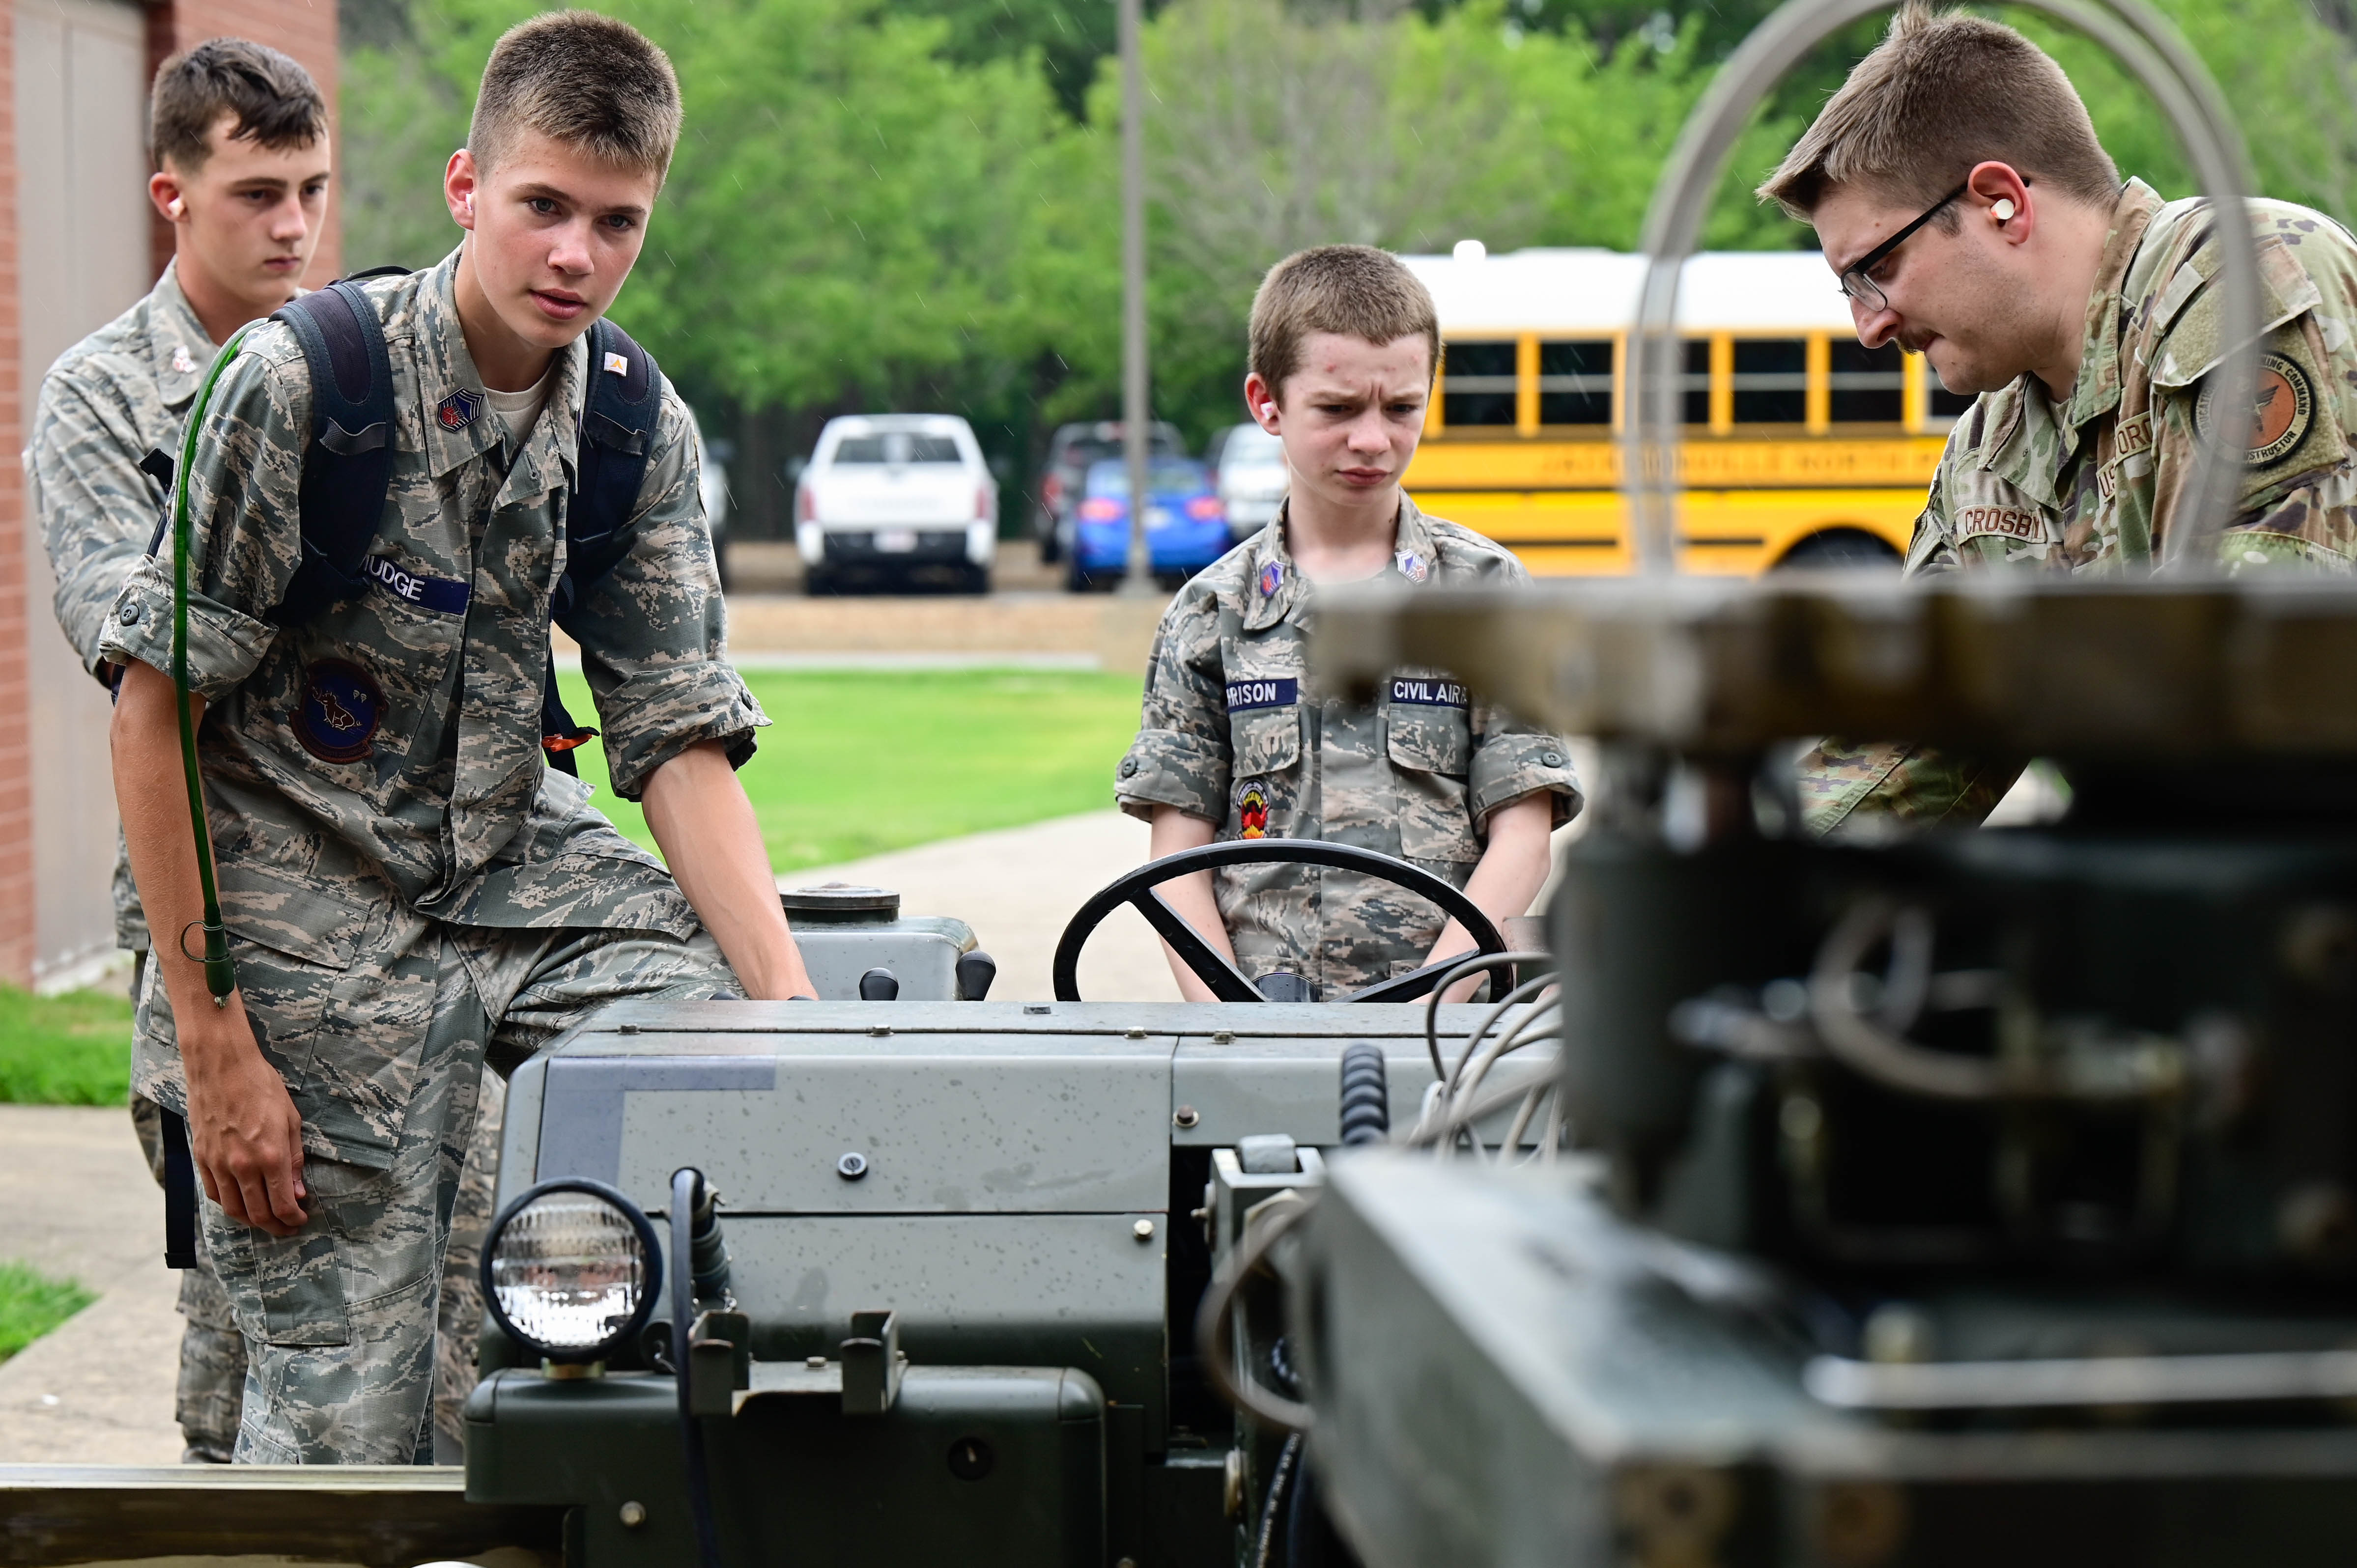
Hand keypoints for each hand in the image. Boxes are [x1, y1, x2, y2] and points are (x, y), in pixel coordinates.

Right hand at [181, 997, 308, 1235]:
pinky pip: (215, 1193)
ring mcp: (218, 1164)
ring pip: (233, 1209)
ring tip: (267, 1221)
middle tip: (288, 1227)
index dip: (293, 1219)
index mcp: (270, 1156)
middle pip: (258, 1214)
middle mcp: (242, 1166)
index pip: (282, 1204)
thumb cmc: (262, 1087)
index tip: (301, 1220)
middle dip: (276, 1226)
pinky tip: (241, 1204)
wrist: (221, 1067)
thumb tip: (297, 1193)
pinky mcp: (201, 1158)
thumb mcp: (292, 1120)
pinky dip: (229, 1205)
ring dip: (252, 1221)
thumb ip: (294, 1160)